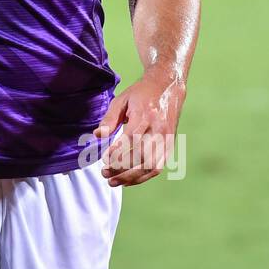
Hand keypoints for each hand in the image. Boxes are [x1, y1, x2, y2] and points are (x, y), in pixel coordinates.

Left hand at [93, 70, 184, 186]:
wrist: (168, 87)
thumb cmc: (141, 94)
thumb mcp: (122, 100)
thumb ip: (110, 119)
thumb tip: (98, 135)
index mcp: (145, 115)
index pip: (132, 138)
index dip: (118, 152)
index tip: (104, 158)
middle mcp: (158, 129)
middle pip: (142, 156)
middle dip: (122, 169)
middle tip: (104, 173)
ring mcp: (166, 139)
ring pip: (151, 166)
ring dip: (131, 177)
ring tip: (113, 181)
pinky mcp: (170, 145)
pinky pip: (158, 167)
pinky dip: (142, 177)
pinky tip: (128, 180)